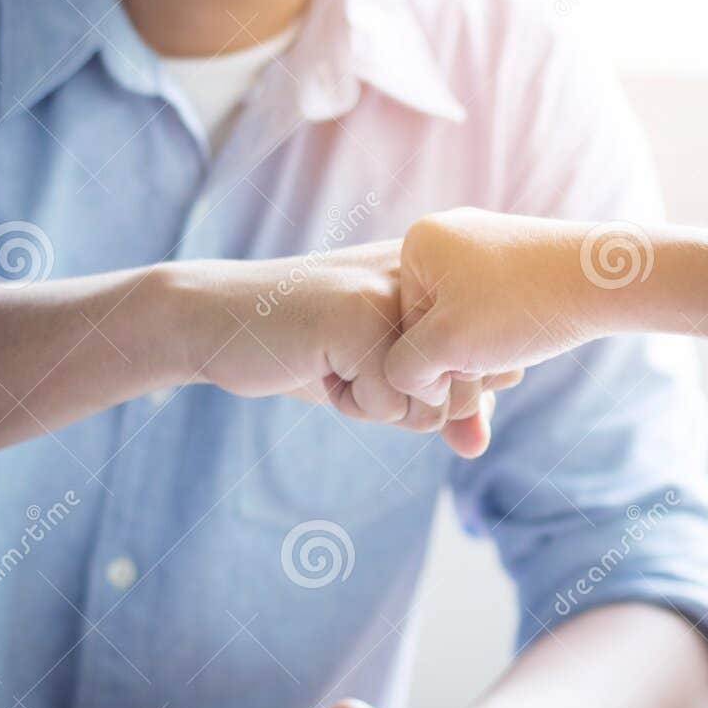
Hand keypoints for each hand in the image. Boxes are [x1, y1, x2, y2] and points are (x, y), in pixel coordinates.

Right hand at [163, 240, 514, 457]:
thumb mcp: (386, 375)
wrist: (221, 325)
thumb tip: (486, 431)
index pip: (484, 373)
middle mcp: (427, 275)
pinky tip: (316, 362)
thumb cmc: (310, 350)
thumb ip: (443, 398)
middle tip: (352, 363)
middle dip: (403, 405)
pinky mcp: (361, 316)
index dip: (425, 395)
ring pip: (427, 403)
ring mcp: (395, 292)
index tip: (375, 358)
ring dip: (375, 404)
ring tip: (335, 359)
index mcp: (440, 279)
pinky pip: (387, 403)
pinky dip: (349, 402)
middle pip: (461, 394)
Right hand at [386, 208, 642, 403]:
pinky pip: (493, 310)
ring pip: (466, 323)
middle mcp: (449, 234)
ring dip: (483, 354)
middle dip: (459, 359)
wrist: (606, 280)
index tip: (469, 365)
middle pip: (434, 324)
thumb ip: (406, 368)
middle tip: (495, 365)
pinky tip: (530, 337)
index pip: (403, 328)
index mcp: (419, 241)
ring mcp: (485, 244)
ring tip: (517, 347)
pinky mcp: (517, 260)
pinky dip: (506, 336)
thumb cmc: (522, 307)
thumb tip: (404, 380)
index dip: (433, 363)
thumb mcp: (448, 346)